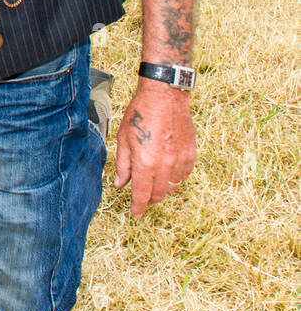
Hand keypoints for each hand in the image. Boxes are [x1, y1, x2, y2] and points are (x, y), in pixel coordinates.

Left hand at [113, 79, 195, 216]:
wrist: (164, 97)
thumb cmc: (140, 114)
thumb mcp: (123, 139)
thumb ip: (123, 165)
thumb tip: (120, 184)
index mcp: (145, 163)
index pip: (142, 195)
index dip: (138, 207)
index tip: (135, 213)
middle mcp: (165, 165)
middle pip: (159, 195)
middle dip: (149, 199)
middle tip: (141, 196)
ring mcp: (180, 160)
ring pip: (173, 187)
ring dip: (162, 189)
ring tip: (153, 181)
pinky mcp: (191, 154)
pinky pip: (184, 175)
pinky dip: (175, 178)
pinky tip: (166, 171)